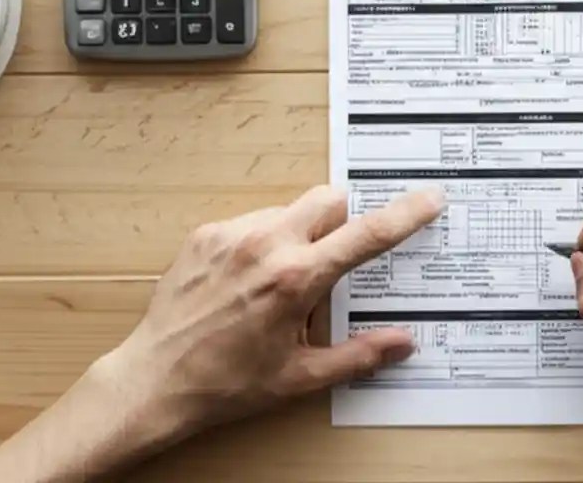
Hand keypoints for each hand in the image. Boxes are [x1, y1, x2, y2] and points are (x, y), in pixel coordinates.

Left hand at [102, 185, 443, 435]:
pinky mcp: (205, 235)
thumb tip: (402, 343)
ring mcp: (231, 236)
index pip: (366, 235)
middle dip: (347, 218)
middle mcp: (265, 245)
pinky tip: (254, 278)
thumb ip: (359, 355)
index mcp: (296, 279)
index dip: (405, 214)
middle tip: (344, 253)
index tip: (428, 199)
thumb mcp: (301, 377)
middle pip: (330, 200)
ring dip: (303, 232)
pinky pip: (252, 221)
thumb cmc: (225, 383)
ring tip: (288, 280)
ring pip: (290, 209)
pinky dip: (265, 240)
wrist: (154, 380)